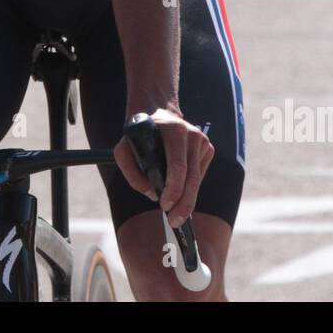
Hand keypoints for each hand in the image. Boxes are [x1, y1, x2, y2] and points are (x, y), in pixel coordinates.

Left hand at [114, 107, 213, 228]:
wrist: (158, 110)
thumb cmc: (139, 133)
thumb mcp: (124, 148)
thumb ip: (131, 173)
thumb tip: (151, 194)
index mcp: (174, 131)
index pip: (178, 166)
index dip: (174, 189)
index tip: (165, 206)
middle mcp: (192, 134)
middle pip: (192, 177)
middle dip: (184, 203)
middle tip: (175, 222)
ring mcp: (203, 141)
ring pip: (198, 179)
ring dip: (188, 199)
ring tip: (177, 216)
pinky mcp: (207, 148)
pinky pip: (199, 174)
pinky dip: (190, 187)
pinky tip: (181, 193)